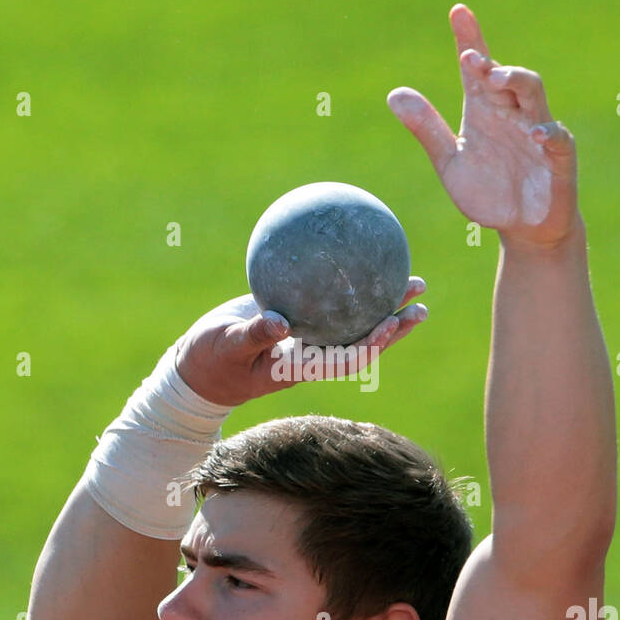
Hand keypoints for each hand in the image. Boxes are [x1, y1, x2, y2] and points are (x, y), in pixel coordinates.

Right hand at [174, 284, 427, 405]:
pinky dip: (342, 281)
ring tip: (410, 279)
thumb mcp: (229, 348)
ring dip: (382, 302)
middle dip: (394, 323)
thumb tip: (280, 322)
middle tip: (420, 301)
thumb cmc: (211, 362)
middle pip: (363, 338)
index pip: (348, 357)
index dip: (373, 343)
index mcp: (303, 365)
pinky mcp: (295, 318)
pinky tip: (352, 253)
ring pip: (352, 319)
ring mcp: (307, 336)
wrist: (199, 366)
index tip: (392, 323)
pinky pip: (325, 300)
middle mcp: (313, 352)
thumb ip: (254, 335)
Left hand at [387, 4, 578, 248]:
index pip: (478, 69)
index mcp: (486, 110)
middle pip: (507, 75)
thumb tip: (394, 94)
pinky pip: (558, 138)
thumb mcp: (450, 162)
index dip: (469, 38)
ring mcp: (538, 132)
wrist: (522, 230)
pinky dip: (549, 133)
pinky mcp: (559, 158)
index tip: (458, 11)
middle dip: (491, 64)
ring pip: (534, 94)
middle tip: (470, 58)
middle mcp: (513, 114)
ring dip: (517, 82)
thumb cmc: (489, 193)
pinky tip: (536, 134)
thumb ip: (426, 130)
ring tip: (497, 77)